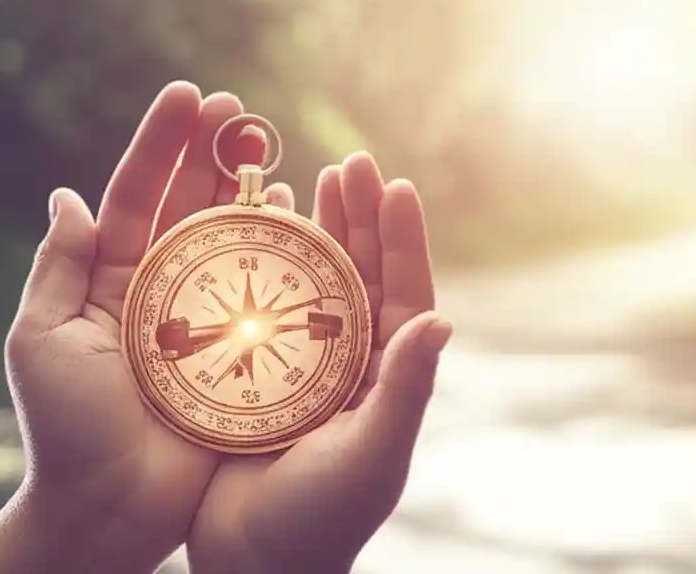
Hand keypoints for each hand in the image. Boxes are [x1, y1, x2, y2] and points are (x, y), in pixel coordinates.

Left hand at [0, 82, 268, 571]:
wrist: (111, 509)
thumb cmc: (68, 430)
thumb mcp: (43, 340)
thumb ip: (59, 268)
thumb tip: (65, 194)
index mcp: (111, 281)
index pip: (135, 195)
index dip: (161, 143)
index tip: (189, 93)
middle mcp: (161, 290)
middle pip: (190, 205)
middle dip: (214, 152)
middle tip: (240, 106)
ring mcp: (205, 319)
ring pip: (234, 241)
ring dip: (253, 193)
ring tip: (275, 152)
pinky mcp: (243, 350)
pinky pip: (268, 290)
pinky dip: (284, 251)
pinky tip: (299, 218)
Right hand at [186, 154, 450, 573]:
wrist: (254, 567)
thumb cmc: (320, 520)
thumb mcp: (371, 454)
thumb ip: (405, 389)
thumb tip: (441, 320)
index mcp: (386, 378)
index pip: (404, 295)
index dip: (402, 240)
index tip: (395, 185)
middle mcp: (351, 366)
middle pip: (362, 276)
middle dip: (359, 220)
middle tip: (350, 163)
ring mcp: (304, 369)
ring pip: (317, 285)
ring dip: (318, 233)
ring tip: (312, 180)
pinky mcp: (256, 377)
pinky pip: (266, 308)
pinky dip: (266, 267)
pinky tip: (257, 232)